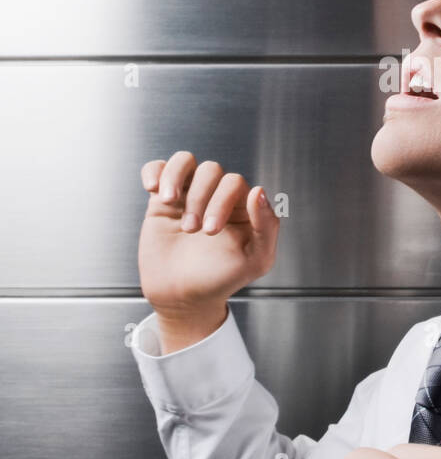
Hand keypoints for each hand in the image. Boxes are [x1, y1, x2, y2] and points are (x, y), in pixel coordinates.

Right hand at [137, 151, 279, 347]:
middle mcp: (217, 196)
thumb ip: (267, 226)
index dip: (221, 200)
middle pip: (210, 170)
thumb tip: (259, 191)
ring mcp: (189, 195)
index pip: (234, 182)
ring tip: (169, 201)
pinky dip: (154, 171)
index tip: (211, 231)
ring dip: (175, 178)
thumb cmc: (222, 280)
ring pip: (185, 161)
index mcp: (242, 206)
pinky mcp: (162, 201)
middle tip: (192, 230)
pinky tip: (154, 188)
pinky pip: (158, 168)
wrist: (183, 297)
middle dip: (199, 198)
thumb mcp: (256, 260)